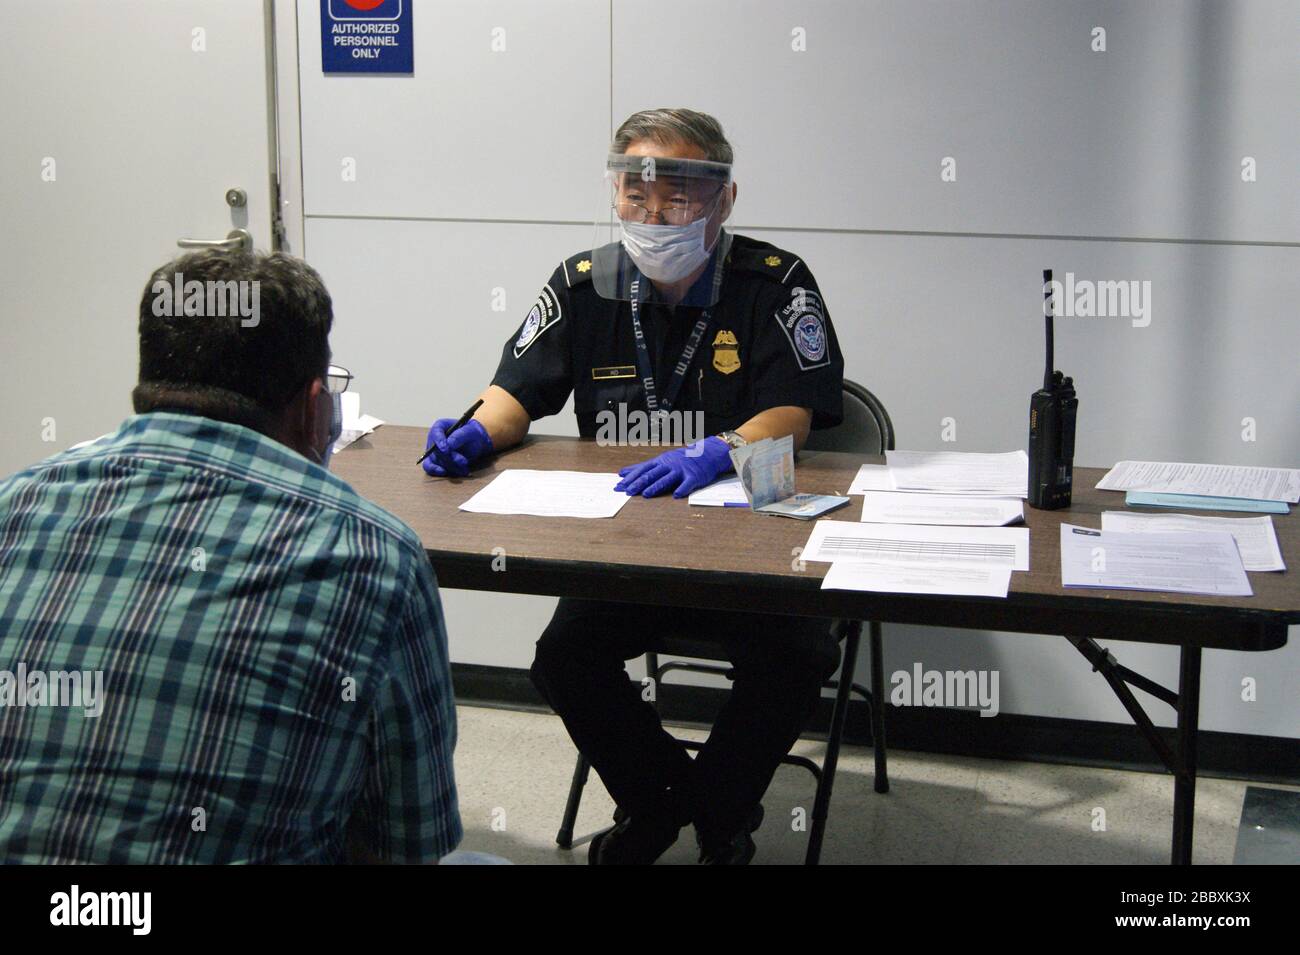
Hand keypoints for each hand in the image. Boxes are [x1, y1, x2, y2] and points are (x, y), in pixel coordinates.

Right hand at [420, 418, 492, 476]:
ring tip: (464, 468)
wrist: (474, 443)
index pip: (436, 433)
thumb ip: (459, 436)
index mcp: (440, 426)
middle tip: (464, 462)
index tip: (446, 450)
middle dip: (450, 458)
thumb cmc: (471, 434)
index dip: (440, 442)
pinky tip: (445, 472)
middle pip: (437, 450)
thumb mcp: (470, 431)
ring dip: (451, 466)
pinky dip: (437, 471)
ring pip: (437, 461)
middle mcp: (434, 438)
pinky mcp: (434, 461)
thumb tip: (449, 444)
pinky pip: (429, 467)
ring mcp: (433, 450)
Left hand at [614, 436, 732, 498]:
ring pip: (667, 478)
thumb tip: (622, 473)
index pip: (643, 470)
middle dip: (639, 482)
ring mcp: (681, 470)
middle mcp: (669, 465)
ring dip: (656, 486)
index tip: (620, 485)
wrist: (706, 454)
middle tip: (628, 491)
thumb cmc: (681, 460)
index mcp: (660, 462)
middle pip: (652, 474)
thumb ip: (641, 468)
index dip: (631, 478)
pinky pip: (688, 483)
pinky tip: (677, 495)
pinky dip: (682, 489)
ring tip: (647, 494)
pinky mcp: (694, 476)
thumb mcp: (660, 461)